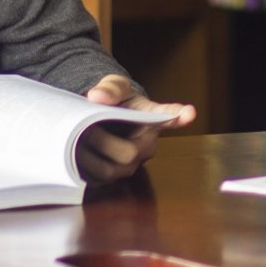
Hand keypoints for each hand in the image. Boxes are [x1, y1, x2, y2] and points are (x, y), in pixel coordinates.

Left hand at [79, 75, 195, 184]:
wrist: (100, 117)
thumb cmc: (114, 101)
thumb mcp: (113, 87)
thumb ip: (109, 88)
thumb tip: (97, 96)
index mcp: (151, 118)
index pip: (167, 117)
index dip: (177, 116)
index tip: (189, 112)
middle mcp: (147, 145)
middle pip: (129, 154)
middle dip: (102, 142)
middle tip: (85, 128)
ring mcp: (132, 164)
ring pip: (110, 170)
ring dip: (88, 156)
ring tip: (76, 139)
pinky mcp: (114, 177)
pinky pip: (97, 179)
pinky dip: (82, 167)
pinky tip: (75, 153)